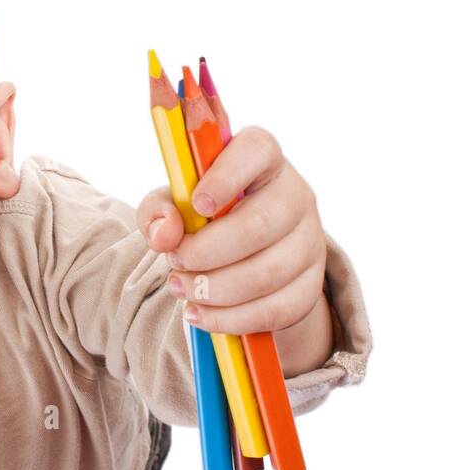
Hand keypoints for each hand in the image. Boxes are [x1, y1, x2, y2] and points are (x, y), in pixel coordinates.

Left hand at [137, 127, 333, 371]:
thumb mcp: (173, 205)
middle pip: (260, 225)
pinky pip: (276, 309)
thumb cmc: (203, 217)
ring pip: (268, 274)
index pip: (256, 150)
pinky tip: (200, 314)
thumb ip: (159, 211)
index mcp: (262, 159)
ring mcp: (310, 241)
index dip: (226, 177)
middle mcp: (295, 195)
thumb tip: (164, 235)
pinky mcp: (310, 284)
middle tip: (175, 264)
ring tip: (181, 289)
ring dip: (215, 290)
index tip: (196, 203)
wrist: (240, 257)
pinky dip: (231, 319)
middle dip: (207, 253)